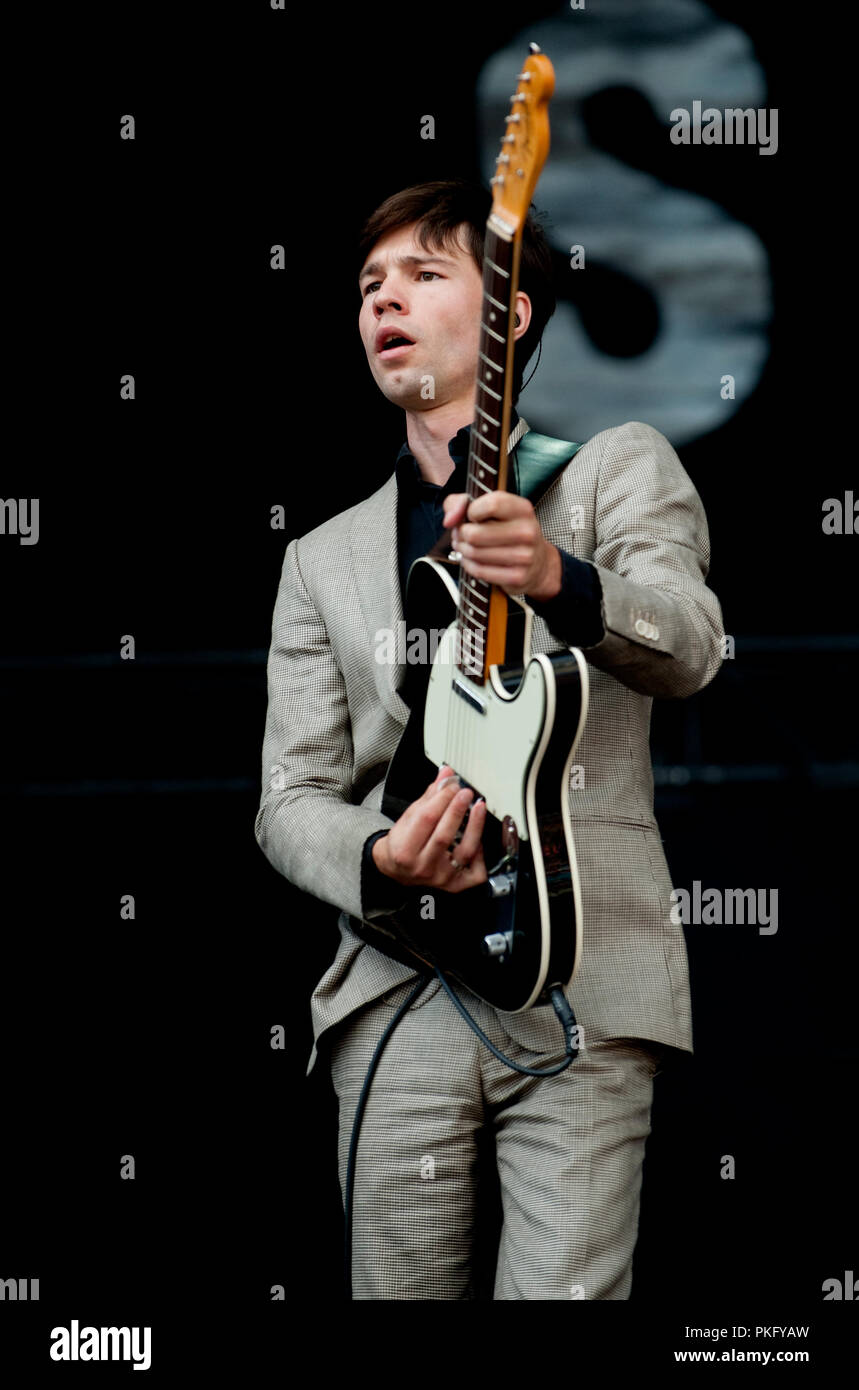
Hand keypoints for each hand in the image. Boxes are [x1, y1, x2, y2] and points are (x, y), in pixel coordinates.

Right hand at [372, 765, 487, 892]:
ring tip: (478, 807)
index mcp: (405, 850)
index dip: (441, 798)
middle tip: (465, 793)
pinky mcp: (454, 884)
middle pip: (444, 835)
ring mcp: (440, 877)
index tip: (451, 785)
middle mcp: (422, 866)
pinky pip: (475, 871)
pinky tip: (480, 838)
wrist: (398, 869)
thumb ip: (430, 796)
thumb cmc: (402, 843)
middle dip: (457, 809)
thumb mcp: (409, 817)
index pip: (426, 819)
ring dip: (475, 826)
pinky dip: (481, 854)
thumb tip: (446, 775)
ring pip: (464, 851)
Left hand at [442, 491, 561, 600]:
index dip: (471, 511)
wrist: (537, 563)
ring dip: (463, 550)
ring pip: (475, 553)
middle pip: (475, 533)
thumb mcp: (488, 508)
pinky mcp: (517, 576)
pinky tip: (471, 560)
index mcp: (522, 509)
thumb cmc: (505, 530)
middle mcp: (527, 531)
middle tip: (462, 535)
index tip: (471, 516)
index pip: (491, 504)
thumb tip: (450, 520)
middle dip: (462, 534)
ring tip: (465, 546)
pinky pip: (480, 571)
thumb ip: (460, 502)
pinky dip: (469, 566)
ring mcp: (525, 556)